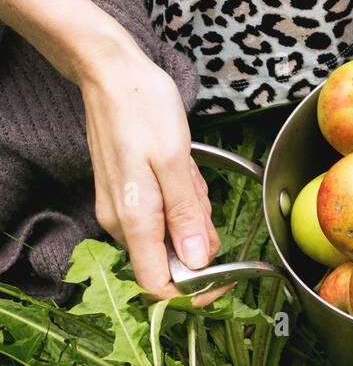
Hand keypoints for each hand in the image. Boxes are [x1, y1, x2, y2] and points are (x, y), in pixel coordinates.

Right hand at [80, 45, 219, 298]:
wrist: (112, 74)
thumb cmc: (143, 108)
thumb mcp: (175, 159)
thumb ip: (185, 214)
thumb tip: (198, 262)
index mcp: (134, 220)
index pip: (159, 284)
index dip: (195, 291)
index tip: (227, 275)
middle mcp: (122, 222)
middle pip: (171, 257)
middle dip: (198, 233)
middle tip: (201, 191)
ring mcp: (122, 207)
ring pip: (169, 230)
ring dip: (190, 208)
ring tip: (188, 172)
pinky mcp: (127, 193)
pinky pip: (161, 210)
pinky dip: (179, 194)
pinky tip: (181, 168)